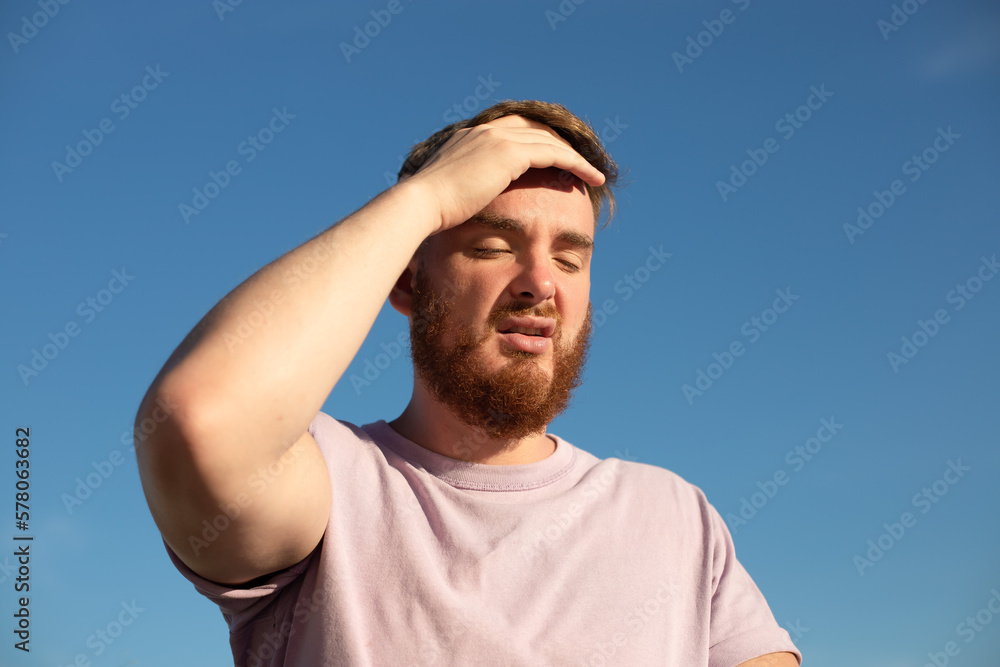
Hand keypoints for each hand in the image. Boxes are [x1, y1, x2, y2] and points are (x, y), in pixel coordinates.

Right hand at [401, 115, 605, 235]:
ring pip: (550, 141)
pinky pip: (555, 154)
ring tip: (594, 174)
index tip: (552, 157)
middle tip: (579, 162)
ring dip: (575, 157)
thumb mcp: (447, 192)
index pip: (512, 130)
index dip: (536, 141)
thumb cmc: (429, 209)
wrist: (422, 204)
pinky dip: (576, 164)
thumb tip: (461, 204)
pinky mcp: (510, 153)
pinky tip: (591, 179)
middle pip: (535, 130)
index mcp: (470, 137)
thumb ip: (460, 188)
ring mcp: (498, 138)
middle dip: (560, 144)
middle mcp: (486, 131)